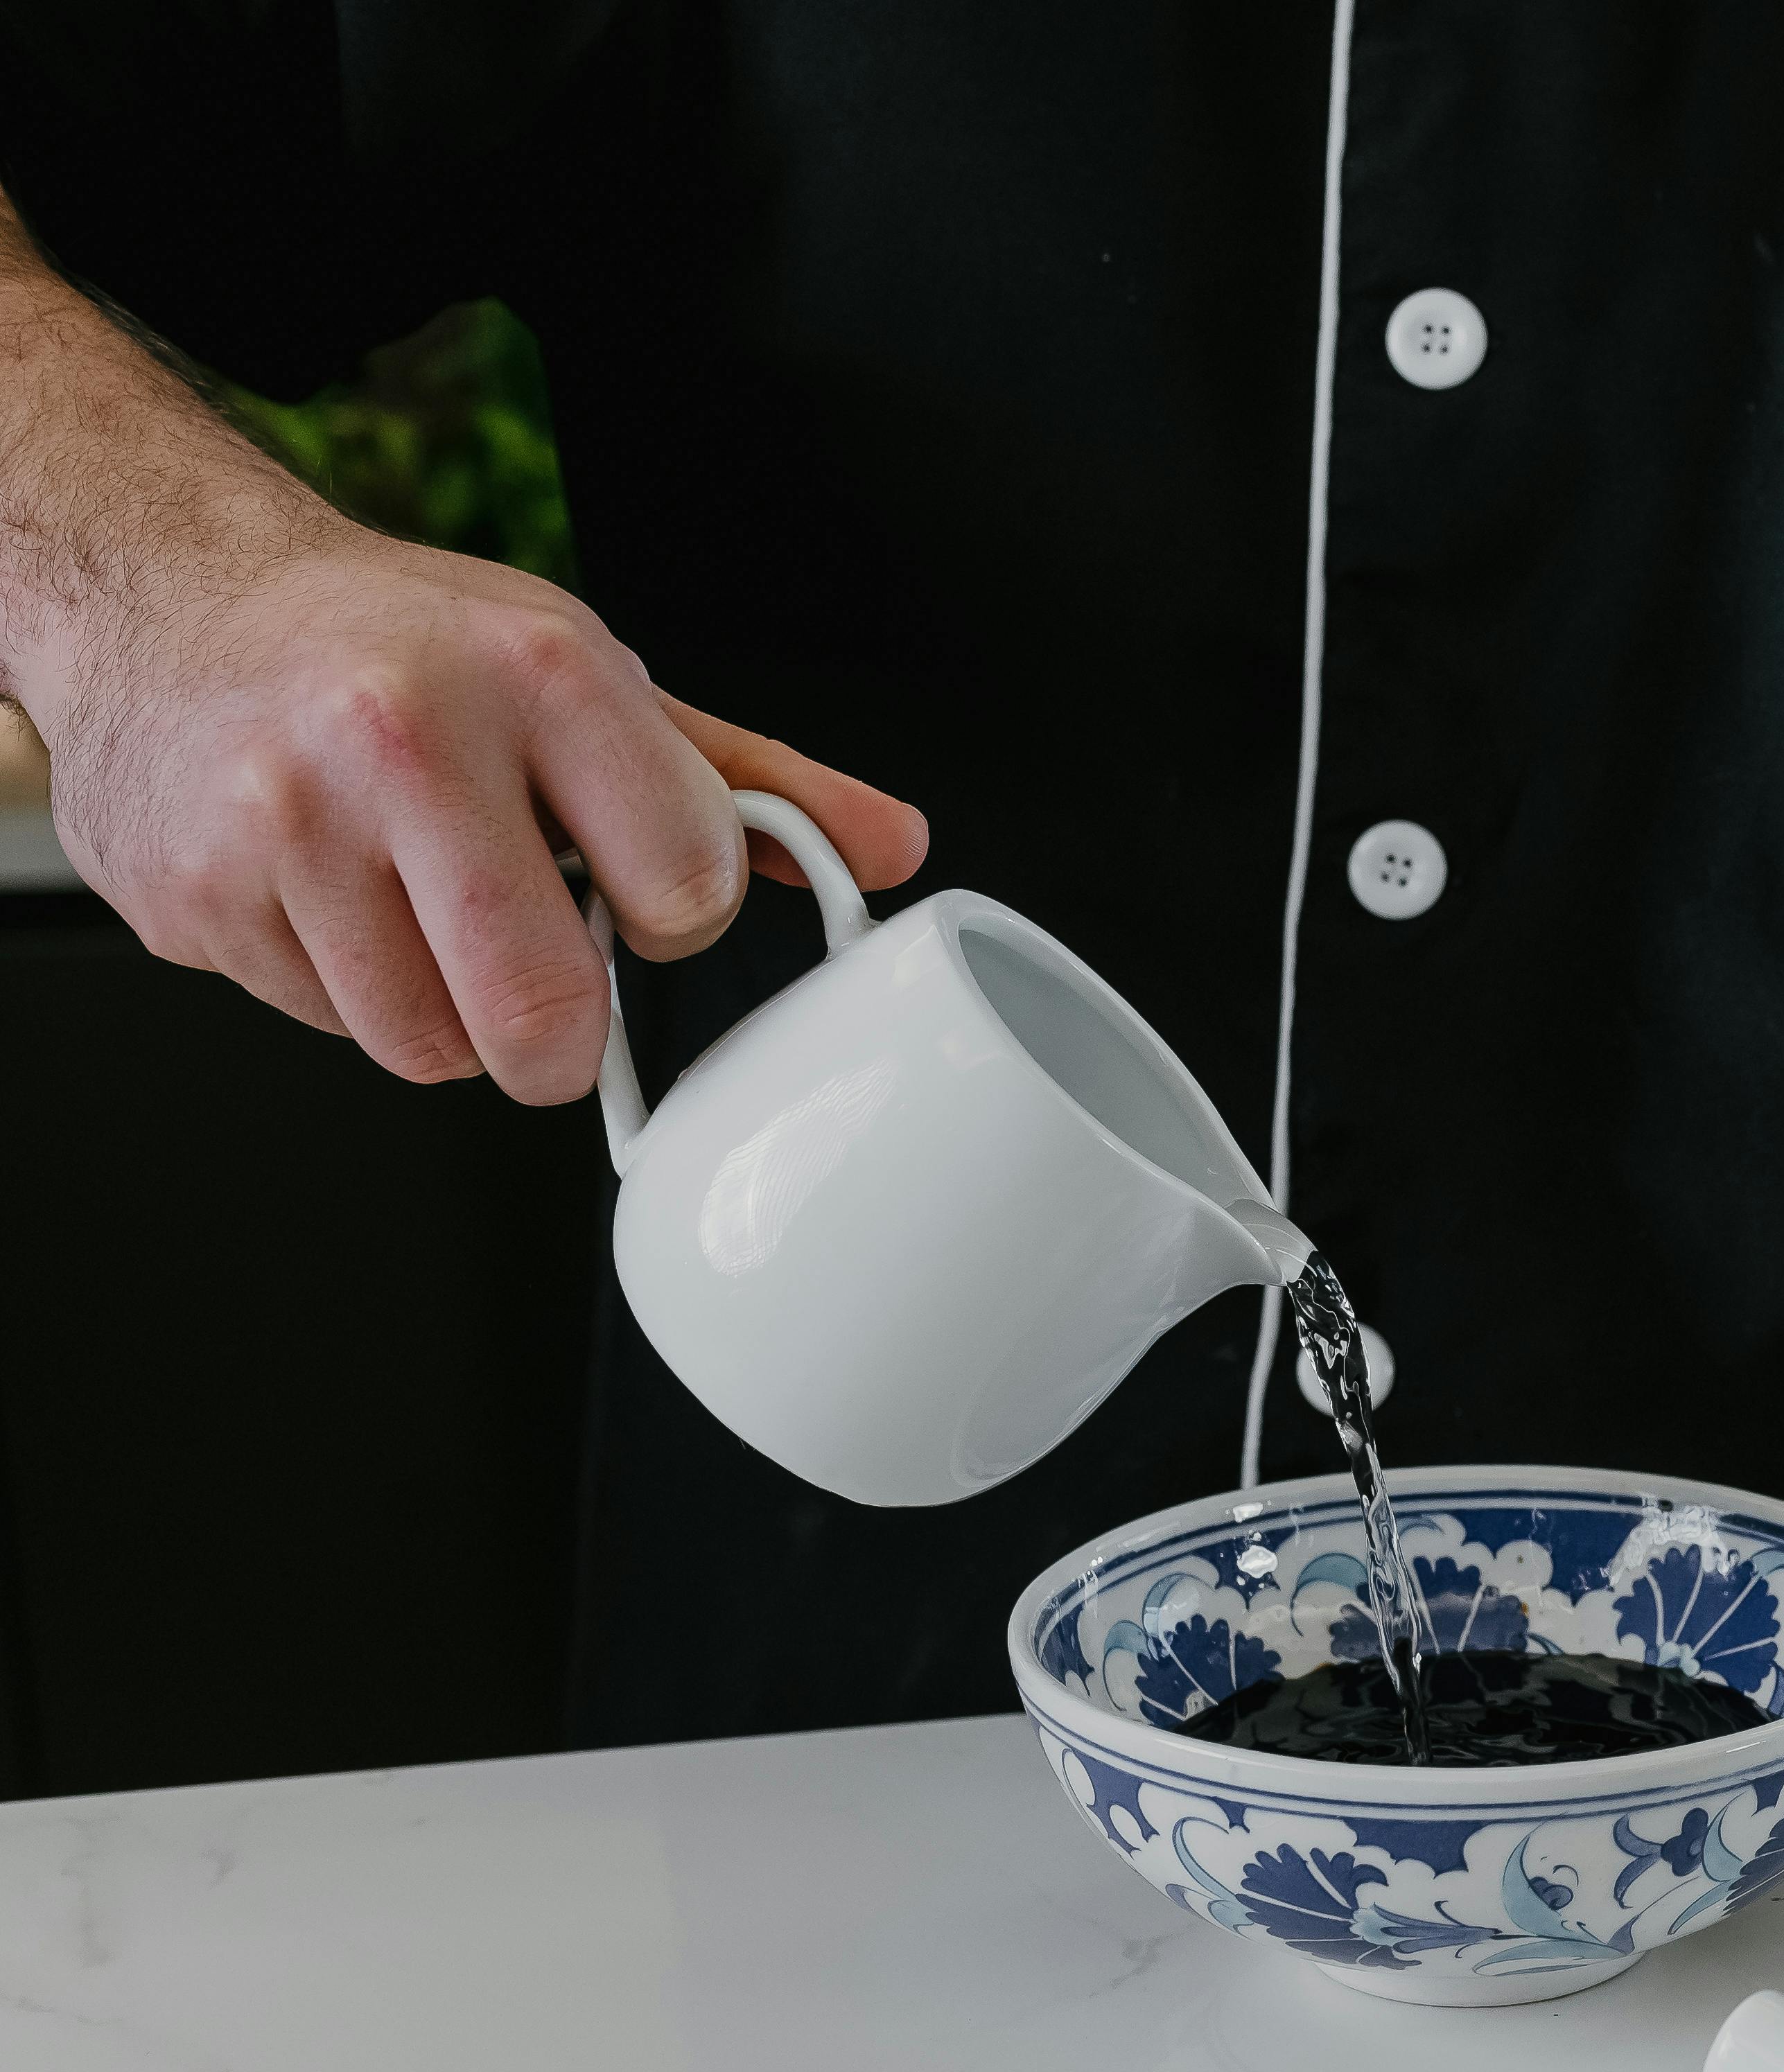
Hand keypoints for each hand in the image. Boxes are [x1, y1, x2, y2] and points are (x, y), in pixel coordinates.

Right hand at [33, 510, 925, 1101]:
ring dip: (448, 1014)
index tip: (638, 888)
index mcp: (536, 673)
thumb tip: (892, 848)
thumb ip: (753, 783)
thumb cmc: (406, 648)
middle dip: (564, 1037)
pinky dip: (348, 991)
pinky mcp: (194, 896)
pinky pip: (328, 1028)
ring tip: (417, 903)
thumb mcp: (593, 682)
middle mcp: (400, 736)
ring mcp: (280, 820)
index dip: (676, 914)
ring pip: (428, 1045)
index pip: (689, 887)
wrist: (172, 595)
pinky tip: (329, 897)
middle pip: (543, 1009)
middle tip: (542, 975)